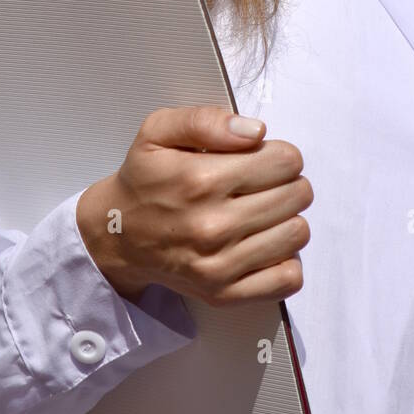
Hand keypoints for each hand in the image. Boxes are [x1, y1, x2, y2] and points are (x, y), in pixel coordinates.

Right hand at [76, 106, 312, 307]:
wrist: (116, 235)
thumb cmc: (144, 179)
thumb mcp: (159, 130)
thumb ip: (206, 120)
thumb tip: (256, 131)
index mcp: (201, 179)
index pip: (285, 161)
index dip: (280, 154)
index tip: (263, 158)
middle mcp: (212, 226)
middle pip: (297, 195)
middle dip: (288, 183)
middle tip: (264, 184)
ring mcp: (219, 265)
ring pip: (298, 234)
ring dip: (287, 218)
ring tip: (262, 212)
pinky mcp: (224, 294)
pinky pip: (287, 278)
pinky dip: (285, 259)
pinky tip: (263, 243)